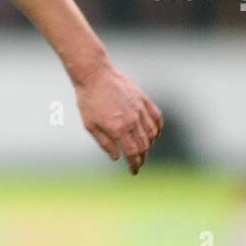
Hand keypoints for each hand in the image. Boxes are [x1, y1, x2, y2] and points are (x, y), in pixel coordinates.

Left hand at [75, 60, 162, 174]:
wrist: (95, 74)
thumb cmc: (88, 100)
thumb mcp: (90, 125)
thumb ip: (105, 143)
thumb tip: (117, 157)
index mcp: (118, 129)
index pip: (132, 153)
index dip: (134, 164)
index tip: (134, 171)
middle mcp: (132, 120)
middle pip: (144, 145)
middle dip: (142, 158)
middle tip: (138, 164)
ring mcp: (140, 109)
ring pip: (152, 133)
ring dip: (150, 145)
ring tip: (143, 151)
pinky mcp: (143, 99)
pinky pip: (156, 117)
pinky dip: (157, 128)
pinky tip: (154, 134)